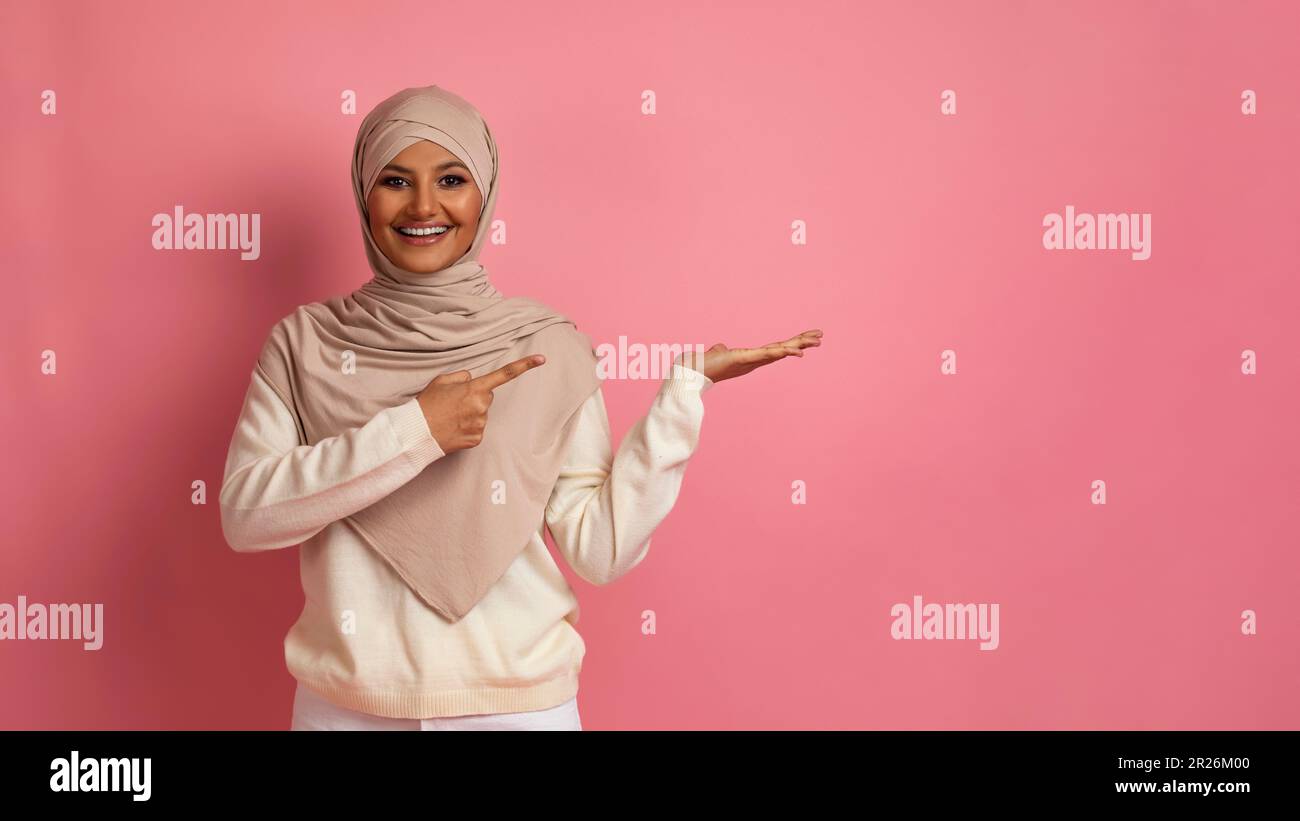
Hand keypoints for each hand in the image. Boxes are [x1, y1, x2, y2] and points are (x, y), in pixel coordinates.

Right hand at [417, 355, 545, 452]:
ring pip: (482, 414)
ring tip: (450, 417)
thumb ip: (462, 377)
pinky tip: (453, 429)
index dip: (524, 365)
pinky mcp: (478, 439)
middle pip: (487, 397)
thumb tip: (471, 380)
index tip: (542, 359)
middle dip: (474, 398)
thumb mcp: (441, 380)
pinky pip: (477, 430)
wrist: (417, 432)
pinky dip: (467, 429)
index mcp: (474, 388)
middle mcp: (482, 405)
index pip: (504, 374)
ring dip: (470, 414)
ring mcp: (481, 423)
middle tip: (453, 404)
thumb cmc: (427, 404)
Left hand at [675, 329, 821, 383]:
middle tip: (821, 335)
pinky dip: (783, 352)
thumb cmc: (702, 364)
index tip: (807, 338)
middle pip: (783, 349)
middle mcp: (754, 361)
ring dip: (799, 345)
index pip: (775, 349)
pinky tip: (797, 350)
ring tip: (817, 340)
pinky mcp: (745, 359)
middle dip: (802, 342)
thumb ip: (721, 350)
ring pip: (780, 351)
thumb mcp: (716, 353)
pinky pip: (768, 355)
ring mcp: (751, 361)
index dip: (791, 344)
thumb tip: (721, 347)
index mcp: (750, 358)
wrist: (690, 372)